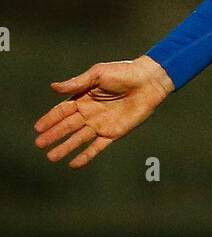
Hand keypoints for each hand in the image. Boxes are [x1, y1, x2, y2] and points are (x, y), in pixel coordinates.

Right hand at [34, 55, 174, 168]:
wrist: (148, 81)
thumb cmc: (124, 73)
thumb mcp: (98, 74)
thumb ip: (77, 83)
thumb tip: (53, 87)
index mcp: (83, 98)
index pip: (62, 111)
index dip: (49, 119)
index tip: (37, 128)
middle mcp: (90, 113)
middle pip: (67, 126)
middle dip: (53, 135)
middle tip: (39, 144)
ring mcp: (101, 124)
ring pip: (79, 139)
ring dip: (65, 148)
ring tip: (51, 157)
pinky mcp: (114, 133)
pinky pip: (97, 147)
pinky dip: (86, 156)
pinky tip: (74, 164)